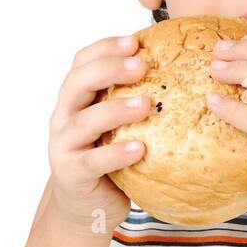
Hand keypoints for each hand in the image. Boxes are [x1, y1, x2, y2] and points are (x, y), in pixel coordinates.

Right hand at [48, 34, 151, 233]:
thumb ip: (134, 98)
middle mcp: (64, 117)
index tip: (135, 42)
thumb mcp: (118, 123)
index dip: (104, 49)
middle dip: (108, 70)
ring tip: (146, 105)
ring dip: (115, 110)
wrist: (85, 205)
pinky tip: (140, 149)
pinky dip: (115, 154)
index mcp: (76, 99)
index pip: (81, 63)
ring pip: (83, 122)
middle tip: (142, 65)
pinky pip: (93, 162)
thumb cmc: (108, 156)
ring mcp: (64, 146)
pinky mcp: (72, 174)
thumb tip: (182, 71)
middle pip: (77, 84)